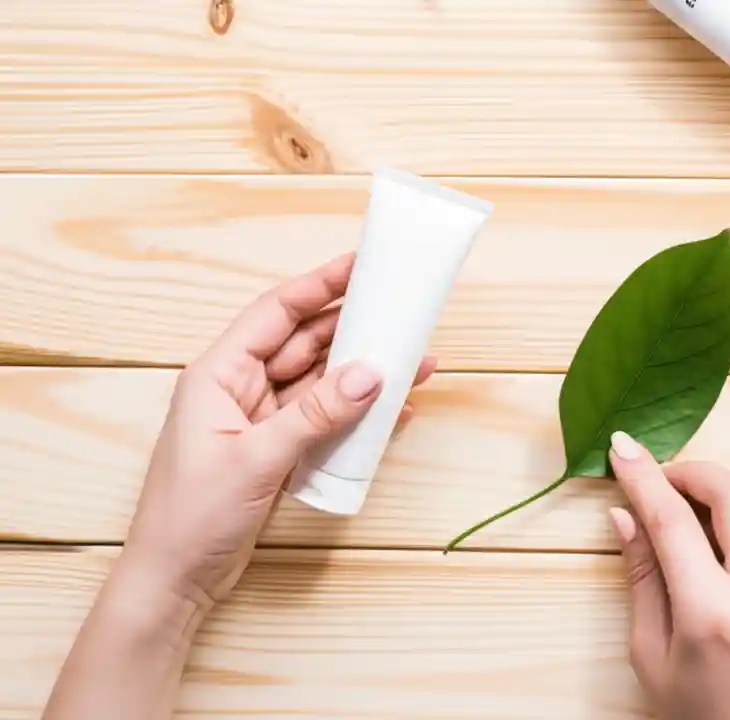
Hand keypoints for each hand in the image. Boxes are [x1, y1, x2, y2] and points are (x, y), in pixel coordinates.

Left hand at [122, 253, 434, 608]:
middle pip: (305, 343)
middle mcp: (240, 389)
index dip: (319, 286)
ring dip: (364, 373)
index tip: (360, 265)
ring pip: (321, 382)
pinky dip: (358, 413)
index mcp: (218, 374)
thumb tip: (371, 373)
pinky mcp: (278, 450)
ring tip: (415, 360)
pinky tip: (394, 409)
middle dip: (353, 327)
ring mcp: (261, 420)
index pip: (276, 313)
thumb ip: (316, 413)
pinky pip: (325, 419)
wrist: (176, 580)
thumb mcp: (257, 458)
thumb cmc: (192, 517)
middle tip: (402, 310)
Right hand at [607, 431, 729, 719]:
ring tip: (704, 503)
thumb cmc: (701, 715)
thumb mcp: (652, 655)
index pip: (673, 522)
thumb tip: (625, 513)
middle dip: (695, 473)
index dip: (645, 477)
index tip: (624, 449)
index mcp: (714, 616)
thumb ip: (642, 577)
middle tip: (667, 479)